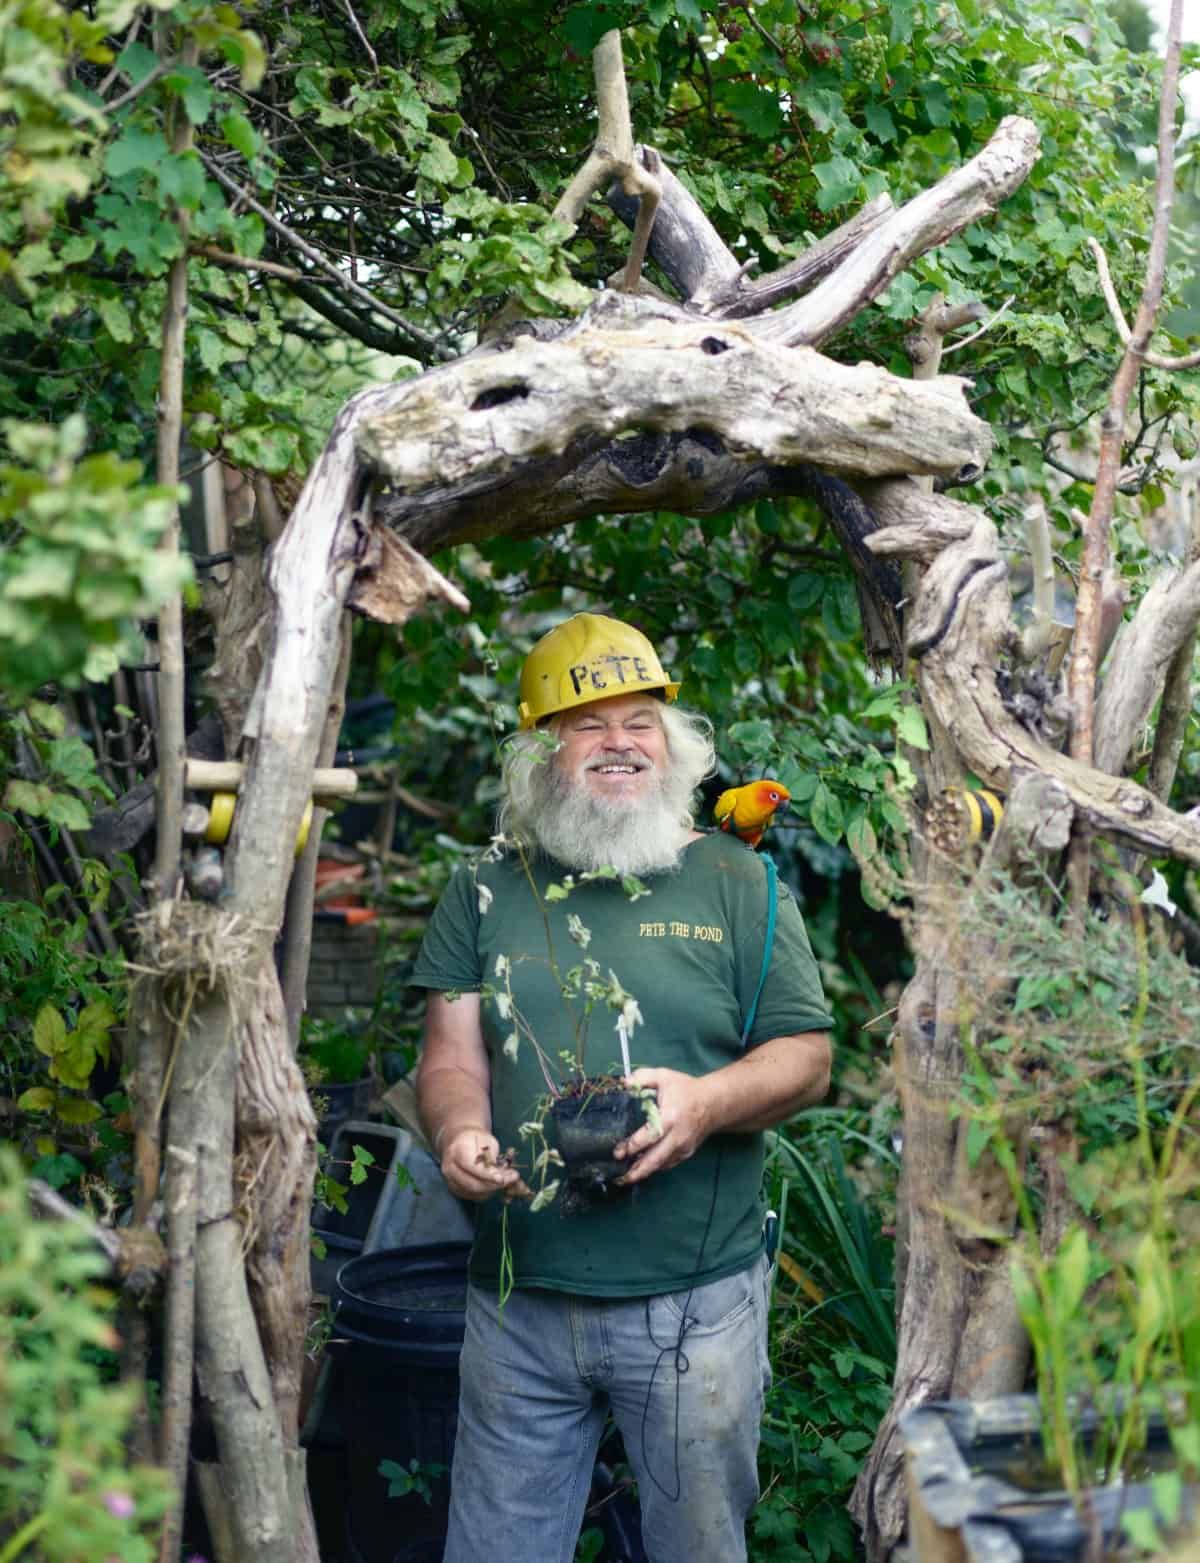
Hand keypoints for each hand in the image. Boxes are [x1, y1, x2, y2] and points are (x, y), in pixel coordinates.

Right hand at [439, 1126, 531, 1202]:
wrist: (458, 1141)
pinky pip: (473, 1196)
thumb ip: (492, 1157)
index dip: (487, 1175)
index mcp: (457, 1150)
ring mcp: (451, 1180)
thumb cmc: (475, 1139)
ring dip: (493, 1190)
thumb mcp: (486, 1141)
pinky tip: (497, 1185)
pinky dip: (487, 1193)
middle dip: (494, 1185)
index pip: (470, 1166)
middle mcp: (450, 1167)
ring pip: (474, 1193)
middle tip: (512, 1179)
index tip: (502, 1179)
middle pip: (472, 1184)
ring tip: (508, 1180)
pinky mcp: (455, 1188)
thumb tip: (502, 1173)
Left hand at [613, 1067, 714, 1186]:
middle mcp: (677, 1136)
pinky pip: (667, 1164)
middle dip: (636, 1171)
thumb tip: (622, 1084)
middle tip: (619, 1178)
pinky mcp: (686, 1153)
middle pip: (655, 1159)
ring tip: (626, 1178)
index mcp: (670, 1117)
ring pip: (661, 1165)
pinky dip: (654, 1167)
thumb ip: (641, 1078)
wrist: (713, 1103)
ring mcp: (683, 1147)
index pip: (649, 1136)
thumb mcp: (663, 1076)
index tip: (617, 1152)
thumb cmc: (685, 1089)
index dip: (632, 1146)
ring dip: (643, 1172)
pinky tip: (641, 1168)